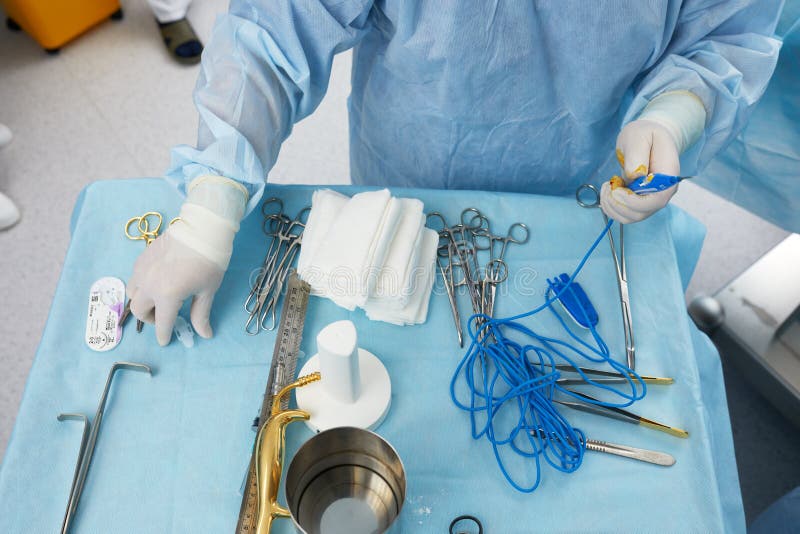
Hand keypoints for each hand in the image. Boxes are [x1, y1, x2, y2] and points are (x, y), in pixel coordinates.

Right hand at [127, 175, 247, 344]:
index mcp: (167, 296)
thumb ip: (201, 314)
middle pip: (140, 311)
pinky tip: (156, 284)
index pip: (162, 323)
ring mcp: (142, 271)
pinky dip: (141, 287)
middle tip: (164, 318)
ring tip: (158, 301)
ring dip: (142, 303)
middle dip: (151, 319)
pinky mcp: (141, 259)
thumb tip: (204, 334)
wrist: (202, 229)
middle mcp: (149, 285)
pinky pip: (134, 279)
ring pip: (132, 295)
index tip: (165, 341)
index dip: (164, 335)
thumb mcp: (207, 291)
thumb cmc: (209, 261)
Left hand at [600, 119, 679, 223]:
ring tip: (606, 188)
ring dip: (612, 207)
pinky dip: (611, 208)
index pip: (657, 200)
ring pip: (631, 217)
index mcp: (668, 177)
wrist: (647, 138)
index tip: (616, 191)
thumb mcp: (639, 136)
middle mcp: (662, 192)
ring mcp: (651, 200)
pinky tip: (608, 192)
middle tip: (607, 187)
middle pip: (642, 213)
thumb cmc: (644, 134)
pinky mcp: (639, 202)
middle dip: (618, 205)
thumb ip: (637, 155)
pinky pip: (624, 214)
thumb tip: (634, 177)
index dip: (634, 202)